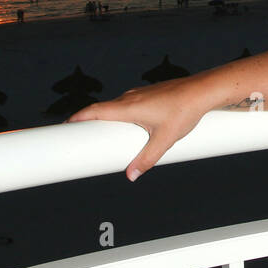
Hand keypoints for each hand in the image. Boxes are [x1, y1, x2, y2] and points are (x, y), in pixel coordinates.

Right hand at [68, 76, 208, 181]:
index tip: (63, 128)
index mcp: (128, 106)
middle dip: (87, 122)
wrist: (203, 91)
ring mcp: (139, 93)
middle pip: (101, 109)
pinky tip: (128, 125)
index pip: (94, 111)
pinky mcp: (149, 94)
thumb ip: (147, 159)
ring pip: (115, 106)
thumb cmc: (184, 112)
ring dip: (105, 118)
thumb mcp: (164, 140)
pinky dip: (119, 114)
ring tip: (99, 134)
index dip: (76, 118)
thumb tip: (131, 176)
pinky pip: (127, 104)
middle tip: (76, 136)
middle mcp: (130, 97)